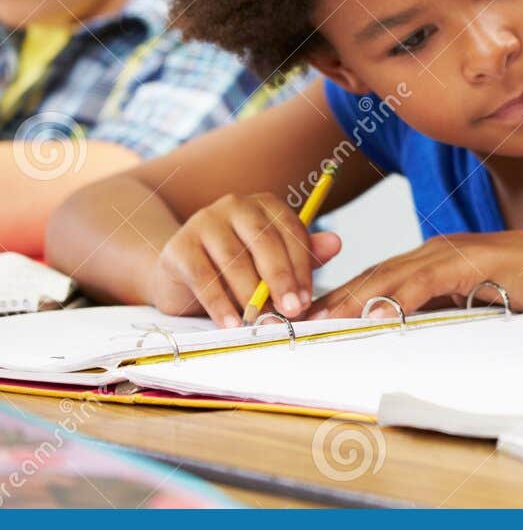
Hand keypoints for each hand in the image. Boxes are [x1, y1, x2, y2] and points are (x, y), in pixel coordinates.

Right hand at [148, 192, 341, 326]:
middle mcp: (235, 205)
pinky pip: (203, 278)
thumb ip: (302, 254)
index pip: (290, 230)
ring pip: (234, 260)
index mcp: (265, 205)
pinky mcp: (178, 247)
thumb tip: (336, 244)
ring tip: (263, 322)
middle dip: (281, 279)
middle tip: (293, 311)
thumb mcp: (271, 262)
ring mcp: (203, 222)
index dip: (302, 266)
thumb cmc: (236, 268)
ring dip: (251, 296)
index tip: (308, 299)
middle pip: (264, 241)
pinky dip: (220, 305)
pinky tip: (233, 325)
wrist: (180, 274)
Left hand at [308, 228, 522, 329]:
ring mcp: (449, 253)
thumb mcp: (473, 299)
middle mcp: (434, 251)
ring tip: (317, 319)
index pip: (376, 279)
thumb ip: (442, 309)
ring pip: (388, 277)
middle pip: (371, 276)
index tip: (307, 318)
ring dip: (351, 299)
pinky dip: (393, 297)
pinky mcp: (467, 263)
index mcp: (432, 258)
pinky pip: (422, 283)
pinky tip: (371, 312)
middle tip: (293, 320)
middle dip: (331, 298)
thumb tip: (410, 331)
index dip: (339, 297)